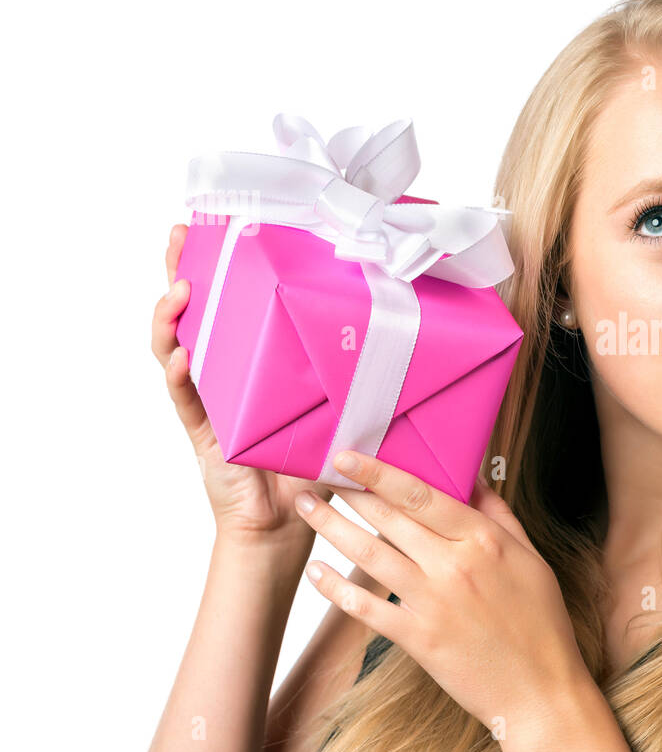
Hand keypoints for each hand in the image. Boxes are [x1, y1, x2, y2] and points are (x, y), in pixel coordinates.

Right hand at [152, 222, 334, 548]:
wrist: (288, 524)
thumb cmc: (314, 465)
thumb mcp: (336, 406)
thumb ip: (349, 374)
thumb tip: (398, 332)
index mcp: (253, 365)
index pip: (233, 307)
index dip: (222, 268)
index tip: (221, 227)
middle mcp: (224, 378)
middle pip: (194, 316)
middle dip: (182, 272)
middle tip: (182, 235)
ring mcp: (207, 403)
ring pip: (177, 350)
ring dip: (173, 318)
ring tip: (180, 290)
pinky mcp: (204, 434)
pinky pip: (187, 401)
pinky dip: (184, 377)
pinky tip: (185, 355)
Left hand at [294, 449, 590, 734]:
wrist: (540, 692)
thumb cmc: (540, 624)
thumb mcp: (530, 558)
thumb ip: (498, 514)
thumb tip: (472, 474)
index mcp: (484, 540)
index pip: (421, 494)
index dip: (379, 472)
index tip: (350, 455)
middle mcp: (455, 566)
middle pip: (389, 518)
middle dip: (347, 492)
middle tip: (316, 473)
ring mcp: (434, 603)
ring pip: (369, 555)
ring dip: (331, 528)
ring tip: (306, 507)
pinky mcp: (418, 639)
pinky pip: (367, 608)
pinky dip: (336, 589)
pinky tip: (315, 572)